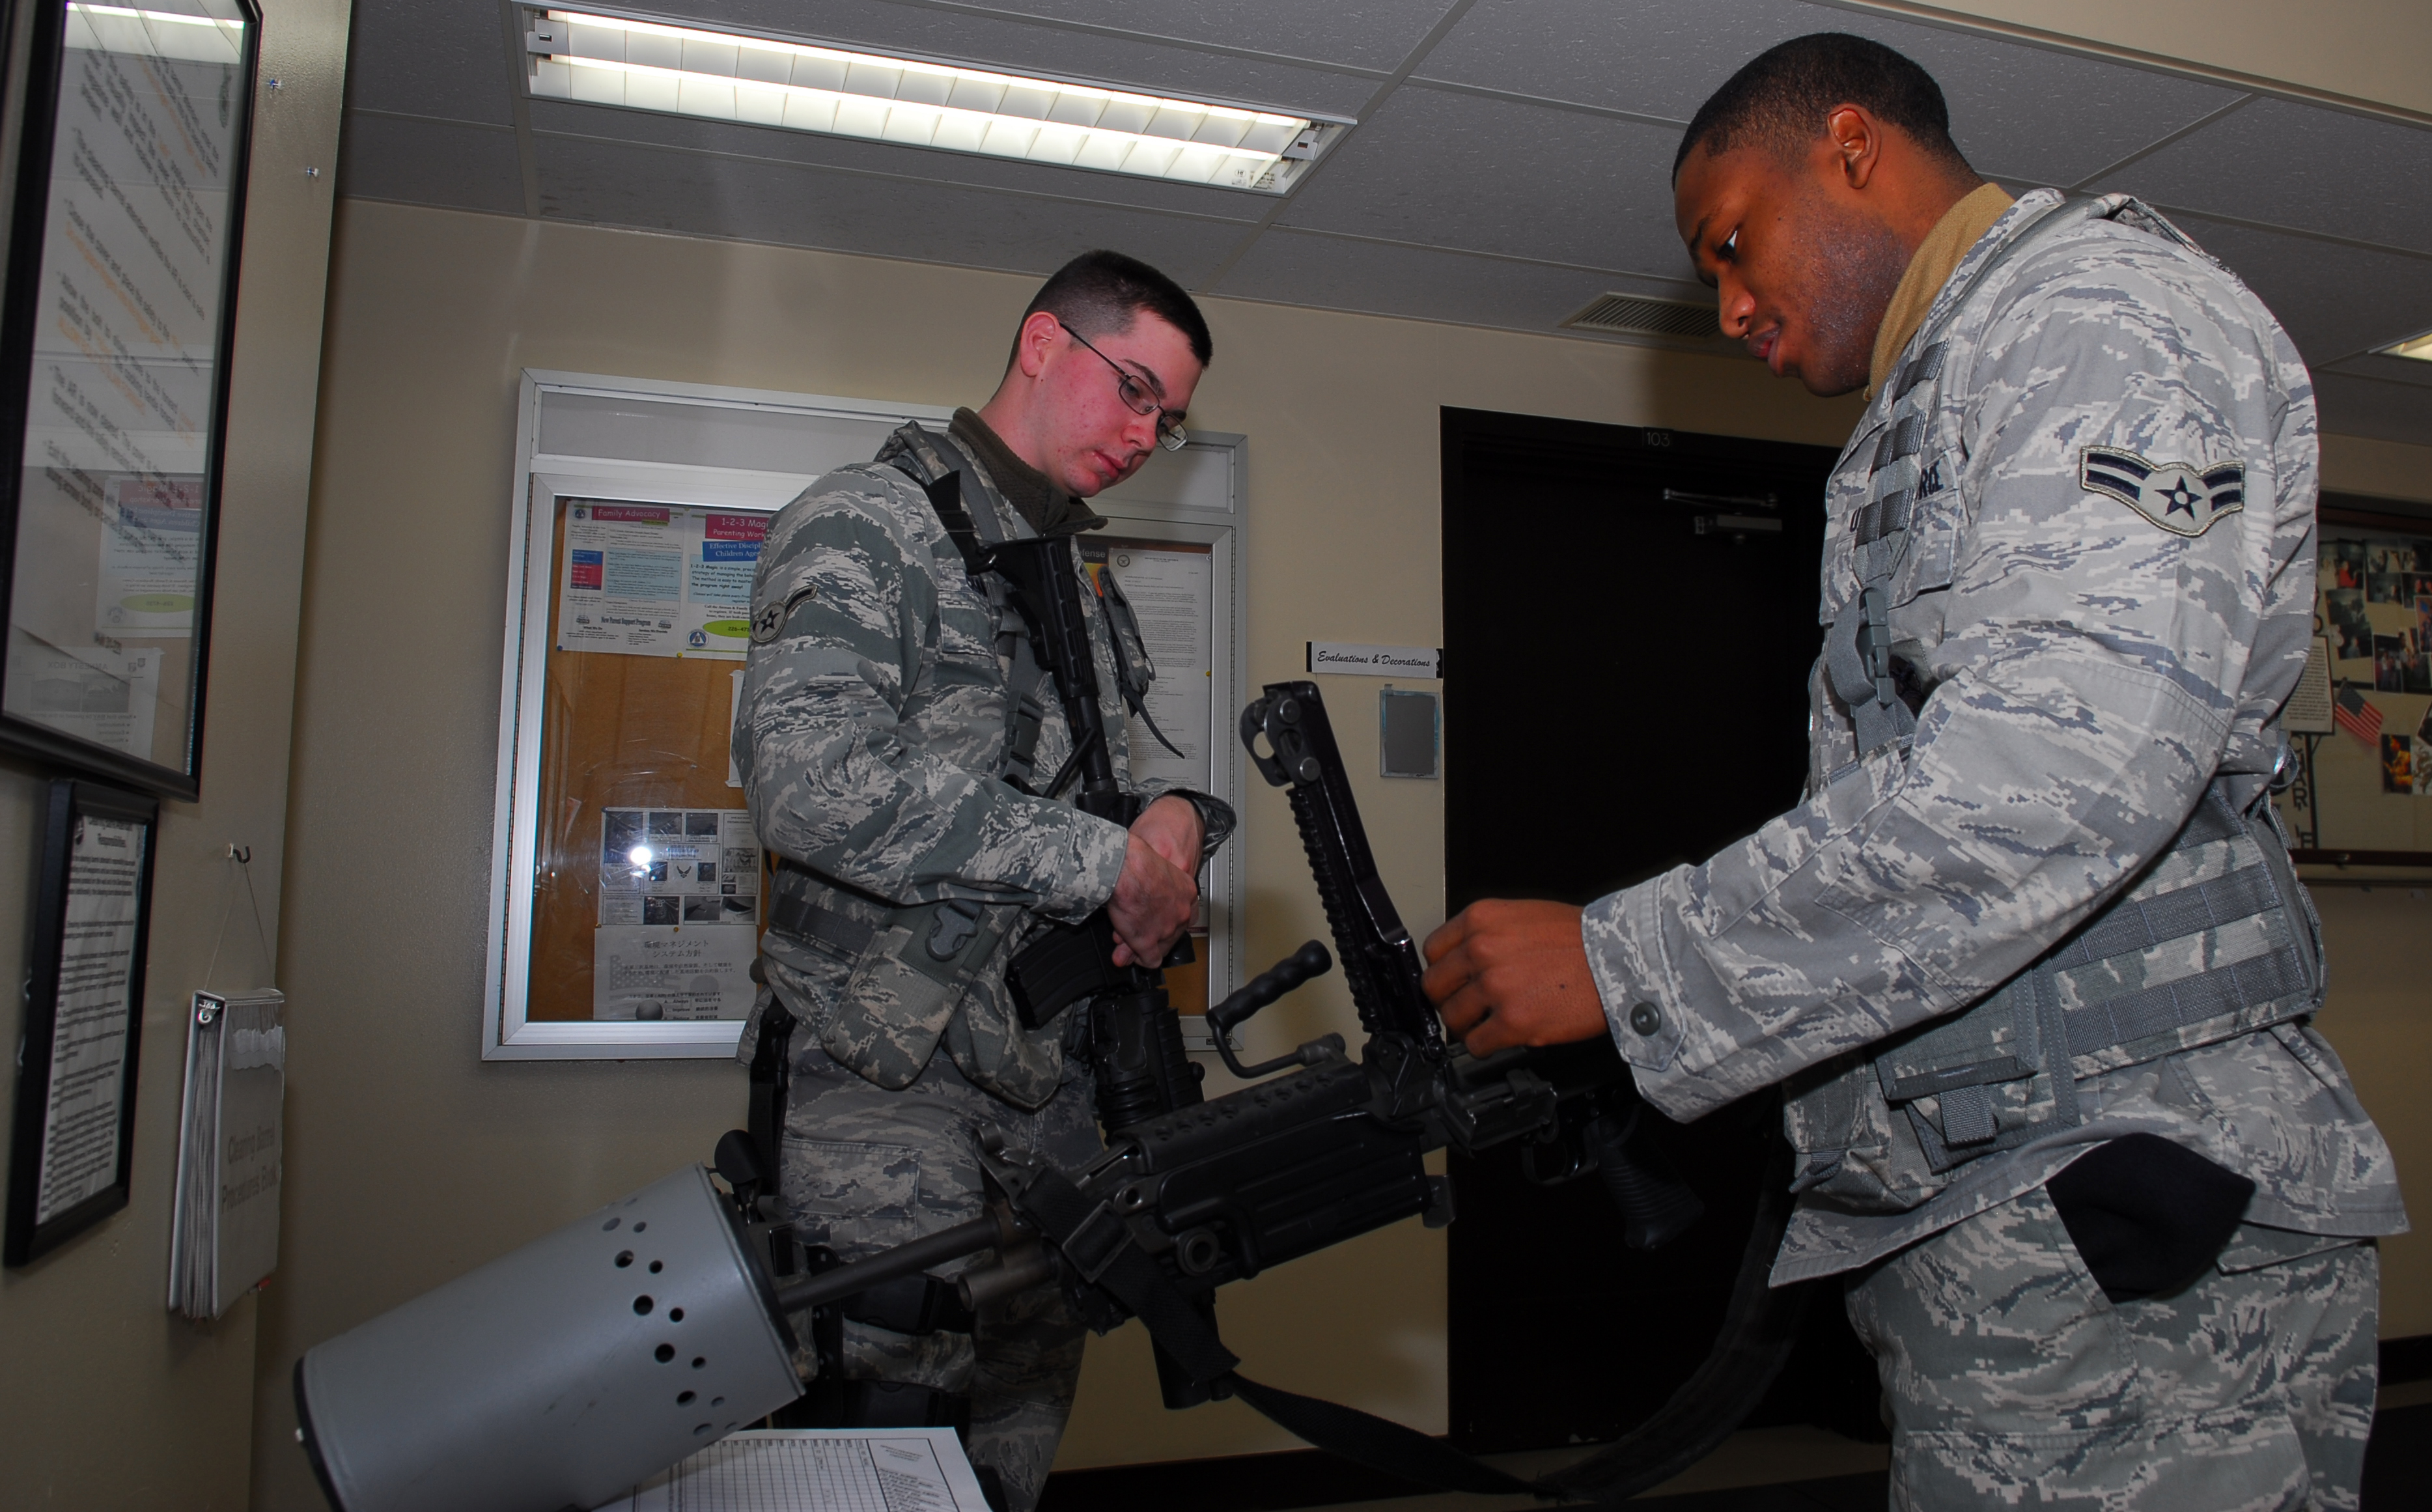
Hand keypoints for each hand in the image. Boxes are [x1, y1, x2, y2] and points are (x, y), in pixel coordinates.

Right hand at [1108, 799, 1201, 965]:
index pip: (1185, 914)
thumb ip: (1158, 884)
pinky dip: (1142, 960)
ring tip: (1133, 947)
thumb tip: (1152, 892)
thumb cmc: (1136, 861)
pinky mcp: (1148, 942)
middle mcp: (1181, 913)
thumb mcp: (1157, 868)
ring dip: (1146, 948)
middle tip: (1143, 934)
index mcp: (1186, 893)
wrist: (1125, 868)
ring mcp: (1166, 929)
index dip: (1169, 920)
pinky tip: (1135, 957)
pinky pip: (1150, 960)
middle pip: (1174, 933)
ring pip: (1162, 947)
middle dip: (1156, 935)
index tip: (1160, 922)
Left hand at [1421, 899, 1607, 1055]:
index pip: (1433, 950)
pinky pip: (1476, 1044)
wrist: (1619, 959)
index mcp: (1481, 919)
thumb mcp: (1524, 917)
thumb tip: (1465, 959)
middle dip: (1448, 1000)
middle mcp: (1481, 949)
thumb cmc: (1582, 939)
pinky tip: (1499, 1039)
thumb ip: (1489, 934)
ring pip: (1453, 1018)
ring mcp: (1495, 986)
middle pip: (1435, 986)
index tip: (1451, 982)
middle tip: (1465, 1008)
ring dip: (1466, 1026)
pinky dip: (1484, 1046)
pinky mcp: (1512, 1021)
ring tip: (1485, 1025)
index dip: (1443, 971)